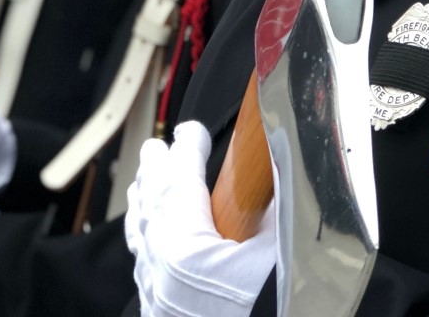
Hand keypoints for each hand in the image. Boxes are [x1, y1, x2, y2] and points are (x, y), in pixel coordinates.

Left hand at [123, 122, 275, 316]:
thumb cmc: (278, 307)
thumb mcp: (287, 253)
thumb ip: (277, 208)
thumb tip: (278, 170)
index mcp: (189, 248)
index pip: (183, 180)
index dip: (189, 148)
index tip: (194, 130)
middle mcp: (162, 271)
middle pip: (153, 205)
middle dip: (156, 172)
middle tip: (160, 147)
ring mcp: (157, 298)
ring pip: (141, 238)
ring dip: (145, 203)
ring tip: (147, 180)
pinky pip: (143, 270)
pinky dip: (145, 242)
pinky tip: (149, 237)